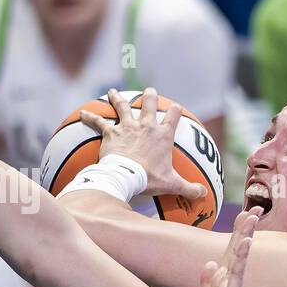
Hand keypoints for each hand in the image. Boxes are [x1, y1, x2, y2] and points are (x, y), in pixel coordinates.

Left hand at [80, 88, 206, 200]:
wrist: (126, 176)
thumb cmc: (150, 178)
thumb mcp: (172, 184)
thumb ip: (189, 188)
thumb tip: (203, 195)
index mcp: (163, 135)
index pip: (173, 116)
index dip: (175, 111)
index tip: (176, 108)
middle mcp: (146, 126)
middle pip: (148, 104)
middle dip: (150, 96)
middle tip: (150, 91)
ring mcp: (127, 127)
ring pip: (123, 107)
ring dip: (118, 98)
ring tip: (114, 92)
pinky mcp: (111, 133)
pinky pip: (99, 122)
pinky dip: (90, 117)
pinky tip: (83, 113)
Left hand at [187, 206, 260, 286]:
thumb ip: (205, 283)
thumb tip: (208, 263)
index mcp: (221, 282)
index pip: (230, 252)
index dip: (237, 234)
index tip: (245, 215)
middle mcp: (229, 283)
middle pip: (237, 251)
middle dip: (245, 230)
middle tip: (256, 210)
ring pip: (238, 259)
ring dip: (245, 238)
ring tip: (252, 220)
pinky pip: (236, 275)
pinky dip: (240, 259)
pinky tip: (246, 244)